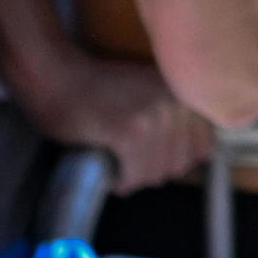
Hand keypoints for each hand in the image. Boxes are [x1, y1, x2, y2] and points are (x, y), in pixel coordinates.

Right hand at [21, 47, 217, 190]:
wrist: (54, 75)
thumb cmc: (98, 88)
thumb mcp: (153, 94)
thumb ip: (179, 118)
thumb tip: (201, 158)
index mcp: (187, 93)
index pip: (204, 149)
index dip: (176, 161)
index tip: (153, 159)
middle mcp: (177, 103)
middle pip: (180, 164)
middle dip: (153, 172)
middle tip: (130, 168)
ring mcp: (154, 116)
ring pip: (156, 173)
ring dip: (136, 179)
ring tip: (120, 169)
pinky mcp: (128, 131)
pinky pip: (135, 174)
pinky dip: (122, 182)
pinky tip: (111, 175)